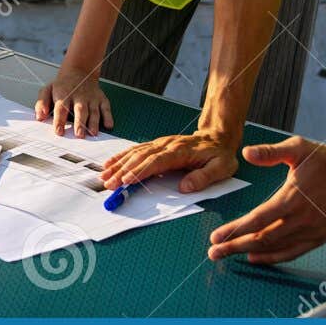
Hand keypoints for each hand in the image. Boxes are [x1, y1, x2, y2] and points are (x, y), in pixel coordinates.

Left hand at [35, 66, 111, 136]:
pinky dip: (108, 116)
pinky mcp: (101, 98)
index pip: (61, 108)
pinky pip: (106, 107)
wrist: (79, 70)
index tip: (59, 131)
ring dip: (94, 122)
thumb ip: (42, 103)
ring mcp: (91, 97)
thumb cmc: (62, 85)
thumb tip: (40, 116)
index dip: (59, 120)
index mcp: (63, 94)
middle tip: (79, 135)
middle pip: (79, 110)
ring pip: (93, 110)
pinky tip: (109, 125)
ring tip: (92, 133)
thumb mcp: (47, 89)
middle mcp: (78, 96)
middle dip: (80, 123)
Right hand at [100, 128, 239, 194]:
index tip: (125, 181)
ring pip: (135, 152)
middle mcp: (166, 145)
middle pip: (140, 157)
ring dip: (118, 163)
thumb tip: (184, 188)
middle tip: (108, 183)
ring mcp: (160, 144)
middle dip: (122, 170)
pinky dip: (122, 156)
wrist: (218, 136)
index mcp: (179, 152)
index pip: (155, 162)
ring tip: (104, 174)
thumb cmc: (219, 154)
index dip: (139, 171)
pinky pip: (136, 149)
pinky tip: (112, 163)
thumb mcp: (221, 168)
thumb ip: (203, 178)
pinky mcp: (157, 145)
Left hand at [206, 137, 325, 263]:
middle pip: (262, 238)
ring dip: (251, 253)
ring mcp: (312, 231)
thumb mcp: (298, 148)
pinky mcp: (320, 237)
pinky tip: (257, 258)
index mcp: (292, 198)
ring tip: (230, 255)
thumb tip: (246, 152)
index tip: (217, 237)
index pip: (257, 220)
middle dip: (236, 246)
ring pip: (276, 247)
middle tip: (215, 252)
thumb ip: (270, 152)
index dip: (235, 230)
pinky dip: (274, 257)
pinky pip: (293, 251)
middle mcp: (301, 219)